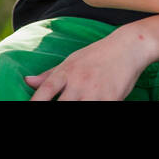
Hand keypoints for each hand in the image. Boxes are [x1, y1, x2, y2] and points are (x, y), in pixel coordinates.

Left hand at [25, 26, 151, 100]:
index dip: (35, 101)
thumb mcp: (73, 60)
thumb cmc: (99, 54)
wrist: (130, 46)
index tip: (28, 108)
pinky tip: (94, 104)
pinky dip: (95, 109)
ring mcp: (95, 92)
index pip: (45, 90)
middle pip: (61, 105)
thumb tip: (27, 81)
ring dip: (76, 109)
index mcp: (67, 72)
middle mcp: (79, 82)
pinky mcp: (111, 99)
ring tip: (77, 103)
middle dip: (55, 110)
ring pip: (79, 108)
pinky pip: (99, 108)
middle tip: (56, 112)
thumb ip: (50, 74)